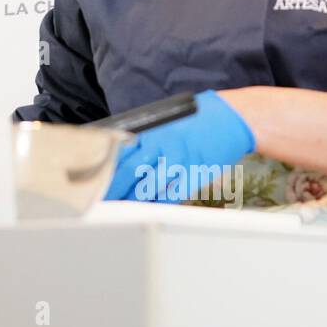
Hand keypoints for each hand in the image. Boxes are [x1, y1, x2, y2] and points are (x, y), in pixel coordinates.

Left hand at [104, 90, 255, 201]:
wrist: (233, 118)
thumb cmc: (197, 118)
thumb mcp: (166, 120)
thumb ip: (145, 135)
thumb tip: (120, 149)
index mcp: (154, 131)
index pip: (121, 152)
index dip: (105, 167)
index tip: (94, 178)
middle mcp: (164, 146)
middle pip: (131, 172)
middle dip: (113, 188)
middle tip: (101, 199)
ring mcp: (180, 162)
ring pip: (149, 187)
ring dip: (133, 199)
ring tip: (121, 206)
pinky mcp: (196, 175)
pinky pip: (172, 196)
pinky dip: (158, 204)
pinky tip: (148, 208)